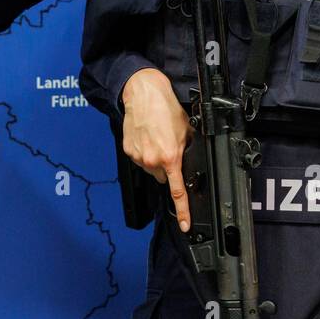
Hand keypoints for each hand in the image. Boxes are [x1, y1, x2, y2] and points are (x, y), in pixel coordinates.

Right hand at [120, 68, 193, 231]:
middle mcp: (153, 161)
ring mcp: (139, 157)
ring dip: (155, 159)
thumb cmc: (165, 108)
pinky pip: (140, 160)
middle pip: (163, 177)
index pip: (177, 191)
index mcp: (170, 157)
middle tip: (169, 148)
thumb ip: (189, 149)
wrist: (143, 94)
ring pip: (151, 169)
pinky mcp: (128, 151)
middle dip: (167, 168)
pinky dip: (144, 153)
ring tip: (156, 138)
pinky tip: (147, 138)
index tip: (184, 224)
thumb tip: (191, 160)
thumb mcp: (187, 129)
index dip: (183, 210)